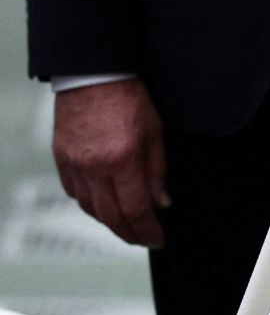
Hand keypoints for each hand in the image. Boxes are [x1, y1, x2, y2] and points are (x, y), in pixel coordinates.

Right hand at [53, 79, 168, 246]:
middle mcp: (94, 167)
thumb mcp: (155, 133)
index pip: (136, 210)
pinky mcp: (61, 158)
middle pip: (110, 216)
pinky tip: (104, 203)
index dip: (148, 230)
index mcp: (122, 160)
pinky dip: (90, 203)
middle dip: (129, 234)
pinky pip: (74, 192)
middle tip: (144, 239)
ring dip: (110, 221)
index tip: (158, 239)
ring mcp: (73, 164)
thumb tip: (162, 203)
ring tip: (127, 225)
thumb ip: (157, 171)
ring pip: (90, 208)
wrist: (93, 75)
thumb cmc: (129, 98)